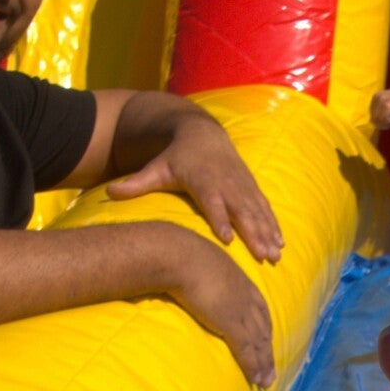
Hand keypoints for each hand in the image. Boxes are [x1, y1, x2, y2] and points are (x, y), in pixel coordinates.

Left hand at [107, 110, 282, 264]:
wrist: (201, 134)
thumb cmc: (175, 158)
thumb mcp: (156, 169)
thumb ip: (135, 183)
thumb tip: (108, 191)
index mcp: (202, 179)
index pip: (212, 201)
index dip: (220, 219)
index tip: (227, 239)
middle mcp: (225, 182)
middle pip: (241, 210)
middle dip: (253, 233)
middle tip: (263, 256)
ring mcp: (241, 184)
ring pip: (257, 211)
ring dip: (268, 233)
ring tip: (274, 255)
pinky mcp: (250, 187)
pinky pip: (264, 207)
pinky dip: (273, 224)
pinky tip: (281, 242)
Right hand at [158, 227, 275, 385]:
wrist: (179, 255)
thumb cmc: (181, 254)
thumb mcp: (201, 262)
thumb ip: (204, 274)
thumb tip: (192, 280)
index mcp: (240, 280)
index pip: (260, 309)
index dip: (264, 327)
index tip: (266, 341)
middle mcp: (246, 296)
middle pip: (263, 328)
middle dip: (268, 351)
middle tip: (271, 370)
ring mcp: (240, 310)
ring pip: (259, 342)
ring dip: (264, 363)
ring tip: (267, 381)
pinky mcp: (231, 322)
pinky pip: (246, 349)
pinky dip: (253, 366)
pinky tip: (257, 379)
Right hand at [370, 82, 389, 157]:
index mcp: (389, 107)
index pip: (380, 123)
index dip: (388, 124)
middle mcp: (382, 100)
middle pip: (376, 119)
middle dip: (384, 120)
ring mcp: (379, 95)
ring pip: (373, 114)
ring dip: (382, 115)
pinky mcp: (377, 94)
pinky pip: (373, 108)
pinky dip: (379, 109)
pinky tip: (389, 107)